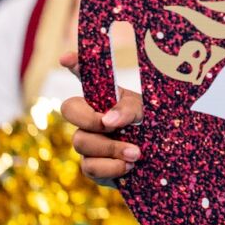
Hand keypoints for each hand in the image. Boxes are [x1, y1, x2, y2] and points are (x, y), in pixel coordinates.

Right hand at [59, 50, 143, 185]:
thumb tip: (108, 121)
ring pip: (81, 141)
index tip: (67, 57)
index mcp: (105, 97)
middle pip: (69, 109)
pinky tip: (128, 166)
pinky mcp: (91, 165)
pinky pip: (90, 166)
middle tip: (111, 126)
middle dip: (89, 118)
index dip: (75, 65)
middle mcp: (91, 116)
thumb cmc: (149, 127)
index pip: (85, 76)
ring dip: (111, 148)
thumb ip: (127, 110)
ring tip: (136, 153)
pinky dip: (111, 167)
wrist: (157, 159)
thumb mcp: (144, 112)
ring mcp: (88, 140)